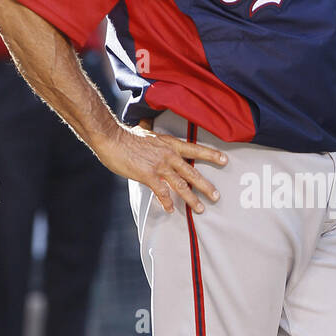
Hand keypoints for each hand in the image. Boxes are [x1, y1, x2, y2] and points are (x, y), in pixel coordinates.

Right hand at [96, 120, 227, 213]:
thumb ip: (152, 133)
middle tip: (216, 196)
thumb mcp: (145, 132)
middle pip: (192, 172)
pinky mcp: (148, 175)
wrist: (111, 138)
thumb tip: (148, 125)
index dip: (211, 154)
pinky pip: (161, 192)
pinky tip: (171, 209)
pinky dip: (167, 202)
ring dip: (191, 199)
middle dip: (205, 186)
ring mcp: (159, 165)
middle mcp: (168, 155)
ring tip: (200, 209)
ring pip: (181, 185)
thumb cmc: (125, 136)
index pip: (195, 149)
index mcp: (170, 144)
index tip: (225, 160)